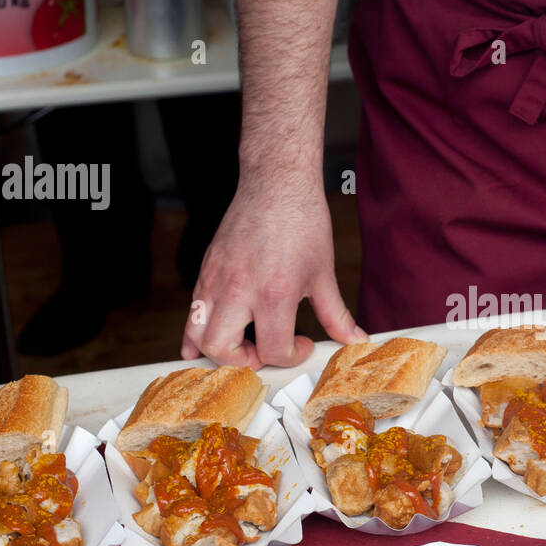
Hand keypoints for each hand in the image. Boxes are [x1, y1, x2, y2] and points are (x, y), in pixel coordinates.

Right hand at [181, 178, 365, 367]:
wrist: (277, 183)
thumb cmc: (302, 223)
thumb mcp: (323, 274)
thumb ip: (336, 314)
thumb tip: (354, 339)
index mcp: (273, 294)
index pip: (273, 350)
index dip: (291, 357)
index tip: (302, 344)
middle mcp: (238, 290)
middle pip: (223, 350)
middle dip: (246, 362)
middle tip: (266, 351)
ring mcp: (215, 280)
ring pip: (196, 334)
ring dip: (217, 350)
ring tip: (241, 345)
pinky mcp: (205, 270)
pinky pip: (191, 310)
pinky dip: (194, 332)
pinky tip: (201, 342)